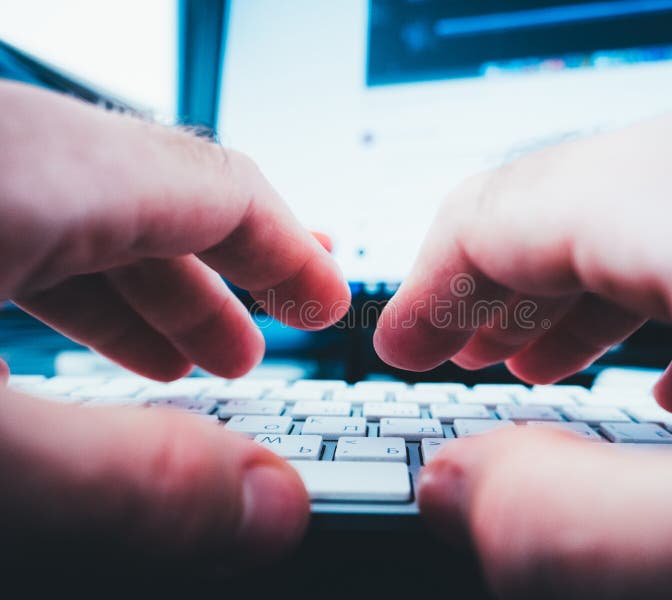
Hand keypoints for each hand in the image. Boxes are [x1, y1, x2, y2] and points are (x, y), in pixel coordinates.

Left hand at [0, 82, 349, 563]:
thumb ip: (123, 478)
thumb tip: (271, 508)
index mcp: (19, 169)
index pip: (214, 183)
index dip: (291, 250)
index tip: (329, 306)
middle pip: (153, 189)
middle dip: (222, 278)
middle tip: (256, 355)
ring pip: (83, 204)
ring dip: (145, 285)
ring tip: (178, 364)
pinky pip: (21, 219)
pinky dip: (68, 279)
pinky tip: (69, 343)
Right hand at [375, 91, 671, 596]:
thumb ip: (571, 521)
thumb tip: (455, 490)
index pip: (494, 215)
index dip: (424, 292)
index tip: (398, 348)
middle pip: (563, 201)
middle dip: (492, 291)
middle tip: (457, 363)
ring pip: (643, 210)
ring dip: (577, 293)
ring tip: (547, 369)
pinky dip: (669, 293)